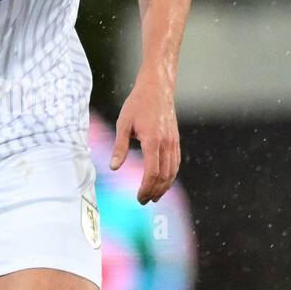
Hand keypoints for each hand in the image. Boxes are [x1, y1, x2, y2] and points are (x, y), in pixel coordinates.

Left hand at [110, 79, 179, 203]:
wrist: (157, 88)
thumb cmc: (138, 104)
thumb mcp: (123, 123)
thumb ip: (120, 147)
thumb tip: (114, 168)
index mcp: (152, 139)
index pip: (152, 171)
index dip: (146, 187)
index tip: (139, 197)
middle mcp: (166, 143)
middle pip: (164, 175)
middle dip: (154, 191)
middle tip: (143, 201)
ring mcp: (173, 142)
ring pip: (173, 171)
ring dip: (164, 187)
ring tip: (154, 197)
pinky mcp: (176, 140)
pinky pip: (176, 163)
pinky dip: (170, 176)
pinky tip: (163, 182)